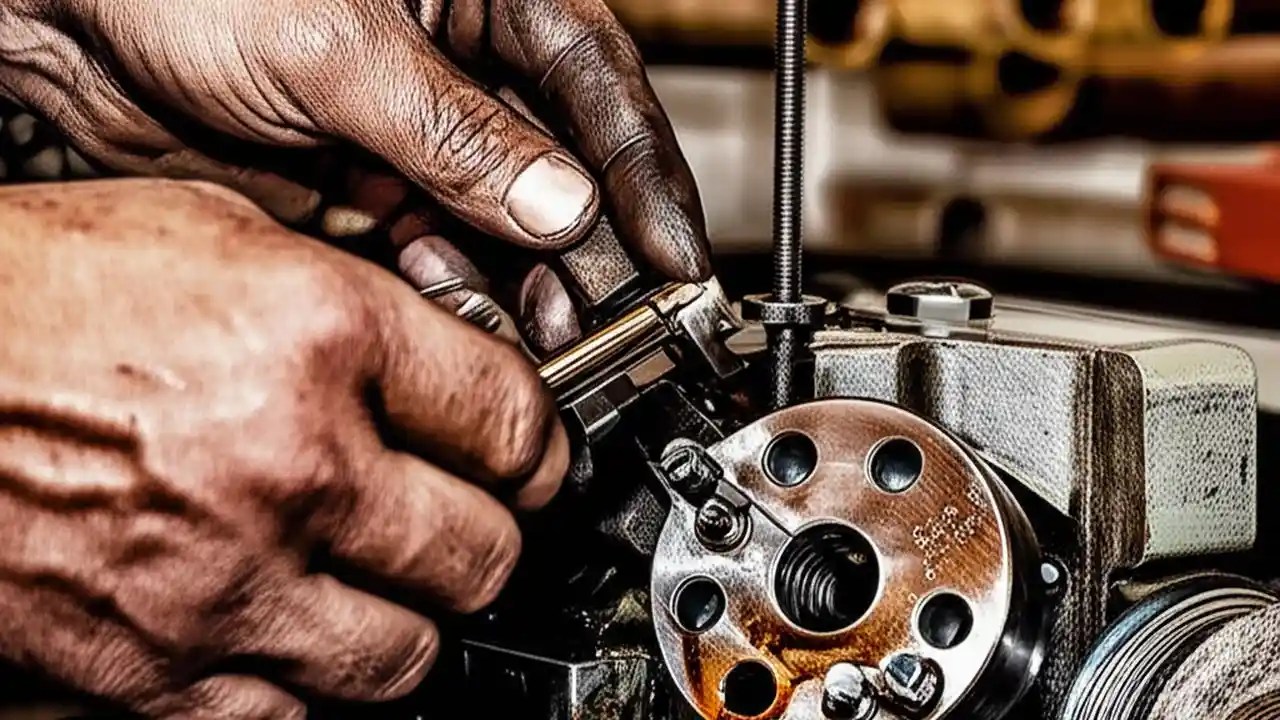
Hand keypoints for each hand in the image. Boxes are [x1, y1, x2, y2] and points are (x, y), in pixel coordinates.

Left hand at [0, 0, 711, 352]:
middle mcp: (469, 68)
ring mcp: (424, 138)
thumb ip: (456, 132)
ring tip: (556, 342)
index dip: (647, 178)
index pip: (602, 85)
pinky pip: (445, 255)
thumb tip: (561, 207)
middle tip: (619, 327)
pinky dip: (464, 294)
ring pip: (512, 226)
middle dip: (597, 252)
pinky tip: (477, 321)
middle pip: (570, 169)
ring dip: (536, 287)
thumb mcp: (335, 44)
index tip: (677, 261)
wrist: (64, 22)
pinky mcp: (377, 192)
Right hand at [0, 179, 567, 716]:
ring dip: (416, 617)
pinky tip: (294, 625)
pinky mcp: (156, 674)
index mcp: (317, 338)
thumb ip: (351, 302)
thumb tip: (446, 362)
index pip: (513, 420)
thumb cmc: (32, 293)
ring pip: (412, 656)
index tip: (528, 451)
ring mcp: (224, 585)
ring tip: (383, 575)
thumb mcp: (211, 232)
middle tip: (468, 512)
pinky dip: (314, 680)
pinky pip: (297, 716)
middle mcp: (289, 467)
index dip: (539, 440)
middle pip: (485, 551)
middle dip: (492, 531)